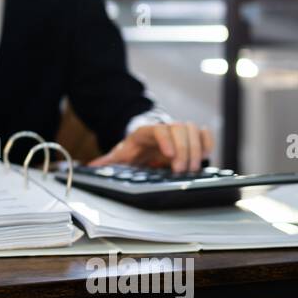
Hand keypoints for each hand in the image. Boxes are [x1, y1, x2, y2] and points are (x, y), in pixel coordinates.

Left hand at [89, 122, 213, 172]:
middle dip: (183, 150)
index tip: (169, 155)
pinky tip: (207, 154)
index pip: (157, 129)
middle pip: (178, 129)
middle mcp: (164, 127)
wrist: (145, 138)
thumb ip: (108, 161)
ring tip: (193, 168)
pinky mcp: (190, 136)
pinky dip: (207, 141)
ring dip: (195, 148)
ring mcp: (178, 130)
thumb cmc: (134, 148)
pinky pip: (203, 133)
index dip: (165, 140)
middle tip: (181, 170)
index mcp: (145, 131)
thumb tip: (89, 167)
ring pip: (192, 129)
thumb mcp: (121, 154)